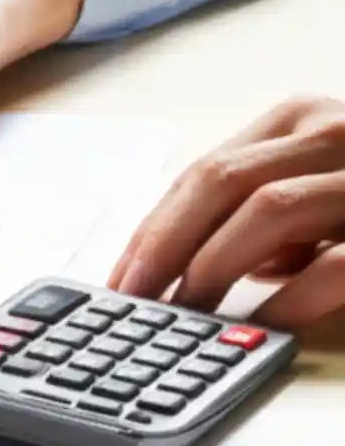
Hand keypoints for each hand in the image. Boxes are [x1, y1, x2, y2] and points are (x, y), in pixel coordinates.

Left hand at [109, 96, 344, 327]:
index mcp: (298, 120)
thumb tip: (193, 270)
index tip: (121, 278)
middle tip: (134, 298)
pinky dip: (289, 296)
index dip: (154, 229)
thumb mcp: (319, 187)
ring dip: (215, 265)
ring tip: (187, 313)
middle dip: (165, 245)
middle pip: (220, 181)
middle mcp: (331, 132)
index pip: (204, 172)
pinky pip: (334, 262)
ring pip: (269, 209)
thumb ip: (260, 211)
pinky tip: (260, 326)